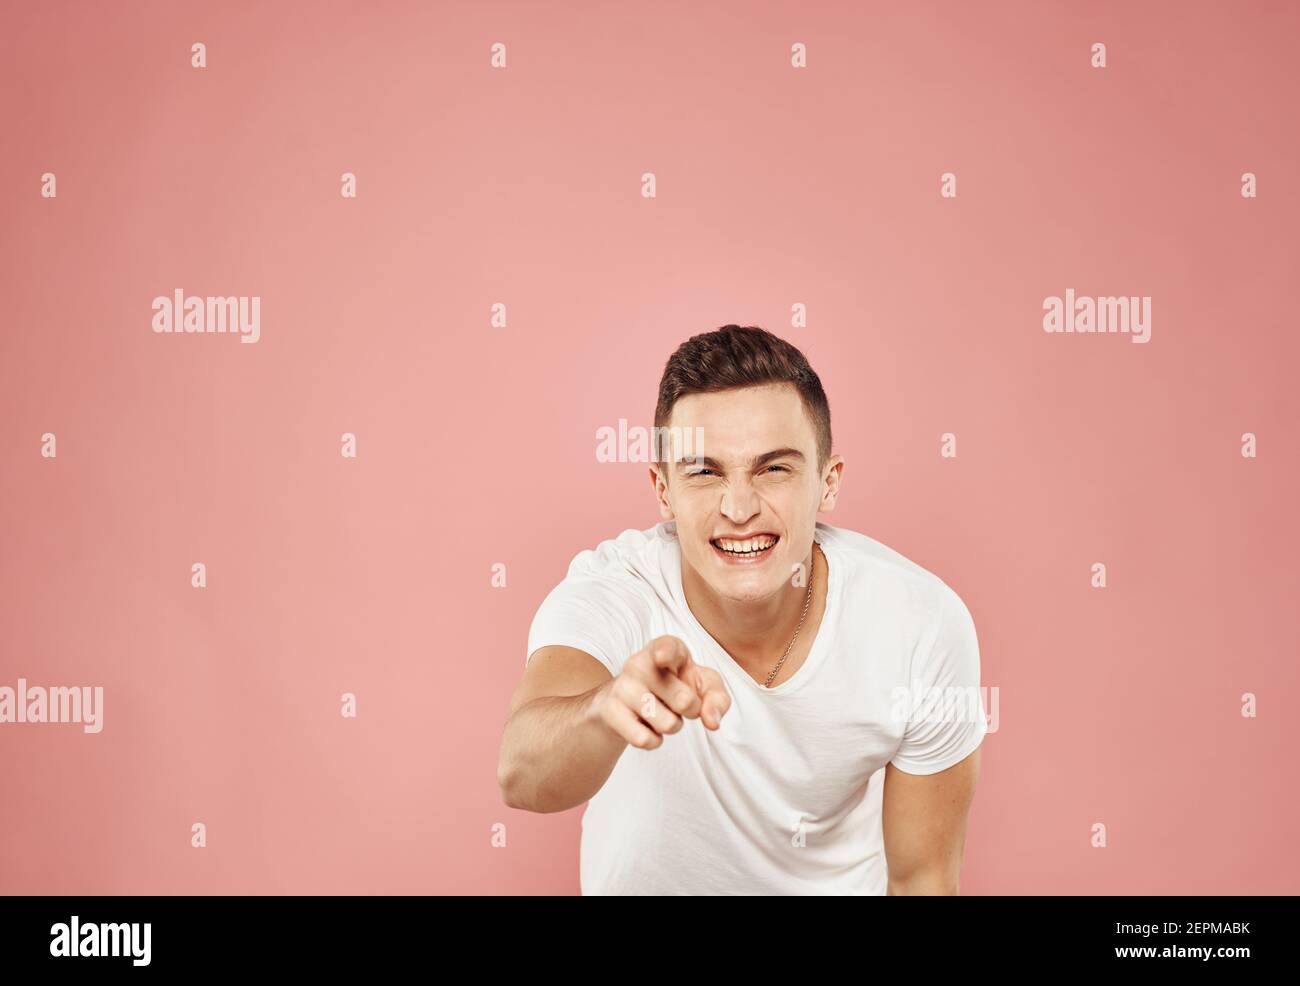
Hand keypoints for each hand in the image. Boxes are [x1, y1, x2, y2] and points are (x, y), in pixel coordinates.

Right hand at [593, 635, 731, 748]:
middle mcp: (639, 663)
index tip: (662, 657)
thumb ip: (717, 699)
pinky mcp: (609, 709)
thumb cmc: (675, 687)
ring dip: (673, 726)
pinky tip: (646, 726)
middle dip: (691, 710)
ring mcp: (622, 686)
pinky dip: (653, 741)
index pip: (666, 648)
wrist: (628, 703)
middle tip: (680, 703)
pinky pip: (644, 739)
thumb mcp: (703, 687)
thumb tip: (713, 722)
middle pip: (684, 700)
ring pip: (666, 723)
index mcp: (665, 650)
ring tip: (661, 712)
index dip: (665, 652)